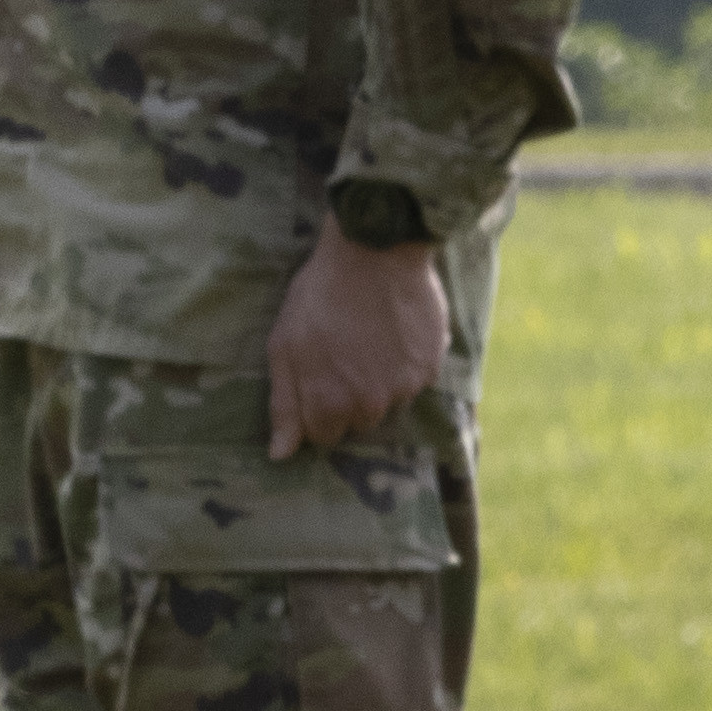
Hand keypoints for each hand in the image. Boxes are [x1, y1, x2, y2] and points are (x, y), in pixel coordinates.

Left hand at [264, 226, 452, 459]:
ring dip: (379, 382)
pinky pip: (414, 380)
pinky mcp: (431, 366)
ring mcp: (406, 387)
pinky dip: (403, 364)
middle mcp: (371, 405)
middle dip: (349, 399)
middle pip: (359, 422)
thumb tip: (280, 456)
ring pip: (389, 402)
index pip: (324, 438)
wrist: (375, 254)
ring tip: (368, 340)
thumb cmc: (319, 298)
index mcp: (330, 403)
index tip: (316, 380)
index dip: (316, 411)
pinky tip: (392, 333)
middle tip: (341, 356)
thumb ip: (284, 405)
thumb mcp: (284, 347)